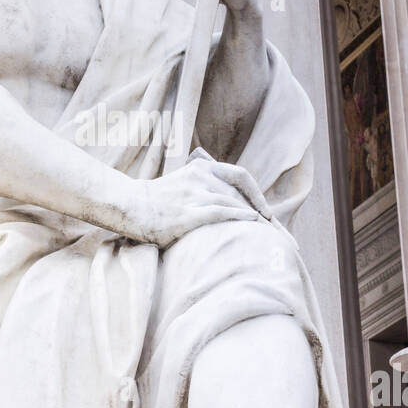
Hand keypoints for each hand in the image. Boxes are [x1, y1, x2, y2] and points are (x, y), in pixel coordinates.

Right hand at [125, 151, 270, 247]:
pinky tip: (251, 225)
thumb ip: (206, 188)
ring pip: (234, 203)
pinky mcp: (186, 212)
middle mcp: (201, 178)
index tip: (269, 215)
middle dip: (264, 216)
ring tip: (270, 239)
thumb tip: (234, 207)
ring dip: (255, 221)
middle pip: (242, 195)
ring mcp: (194, 194)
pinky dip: (239, 217)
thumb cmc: (158, 200)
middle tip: (280, 236)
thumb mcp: (184, 184)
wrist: (128, 204)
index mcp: (202, 168)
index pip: (241, 177)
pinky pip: (220, 212)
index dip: (258, 196)